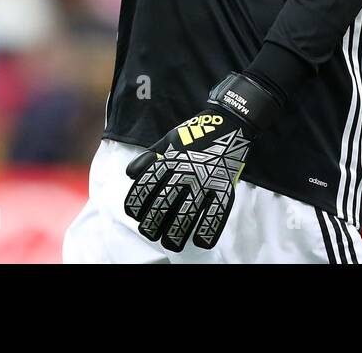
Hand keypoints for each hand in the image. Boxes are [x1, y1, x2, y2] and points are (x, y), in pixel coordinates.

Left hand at [123, 72, 278, 251]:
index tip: (133, 214)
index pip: (148, 184)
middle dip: (153, 223)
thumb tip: (130, 173)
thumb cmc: (197, 131)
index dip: (137, 201)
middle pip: (164, 203)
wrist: (230, 120)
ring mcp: (206, 179)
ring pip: (187, 212)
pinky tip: (200, 241)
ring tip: (169, 243)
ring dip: (176, 231)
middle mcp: (185, 171)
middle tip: (149, 233)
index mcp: (170, 159)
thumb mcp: (169, 139)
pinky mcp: (224, 185)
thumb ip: (150, 157)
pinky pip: (217, 211)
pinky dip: (208, 228)